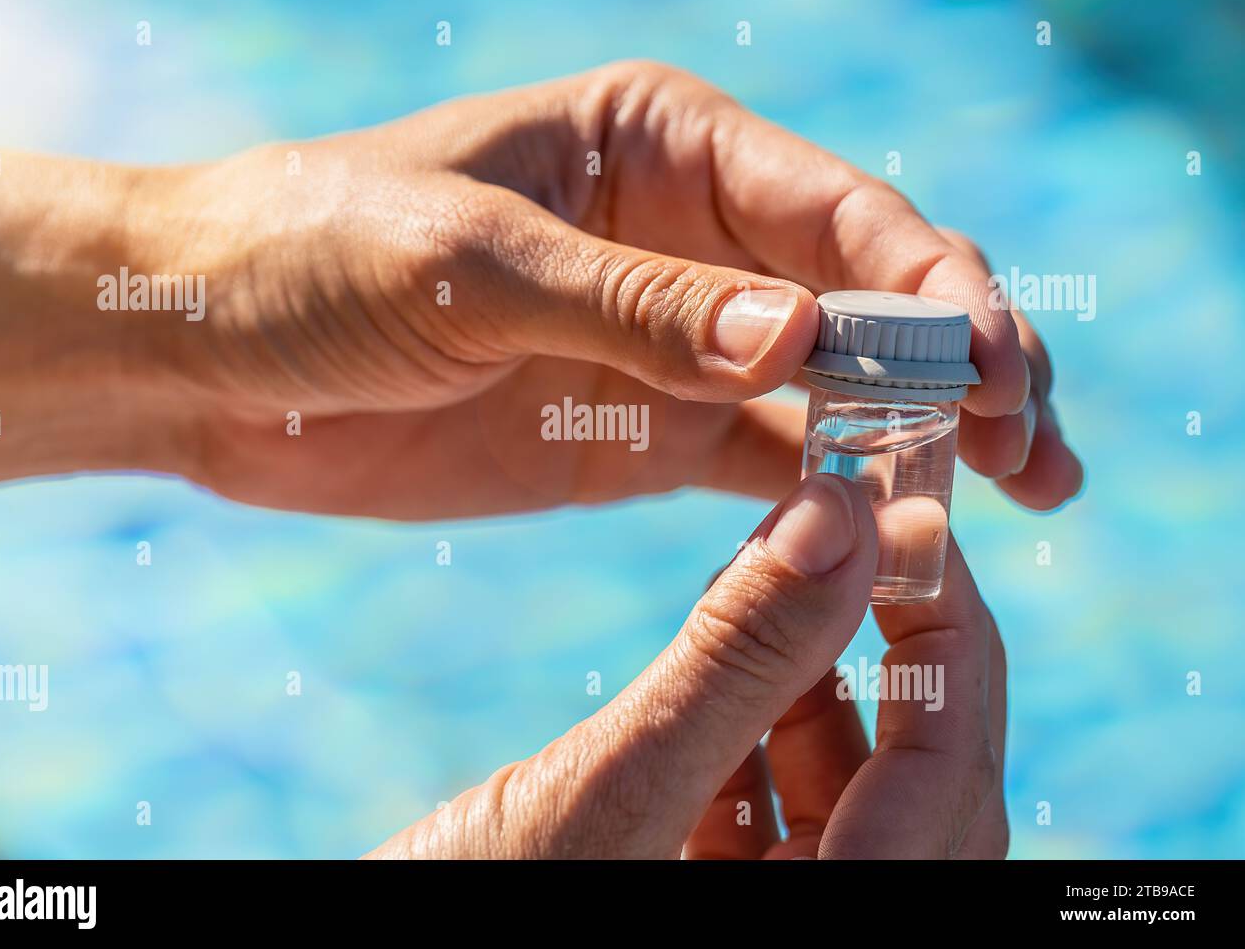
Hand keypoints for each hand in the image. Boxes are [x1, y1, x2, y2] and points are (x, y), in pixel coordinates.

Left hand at [0, 61, 1080, 514]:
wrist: (206, 356)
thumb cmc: (309, 257)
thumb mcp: (467, 266)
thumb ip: (633, 305)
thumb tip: (801, 338)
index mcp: (656, 144)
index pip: (831, 206)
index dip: (926, 280)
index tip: (987, 364)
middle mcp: (687, 236)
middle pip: (863, 291)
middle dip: (963, 358)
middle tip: (1039, 444)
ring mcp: (673, 341)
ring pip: (834, 381)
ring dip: (927, 431)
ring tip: (1021, 489)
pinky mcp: (640, 435)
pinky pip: (766, 459)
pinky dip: (835, 492)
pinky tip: (898, 530)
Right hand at [364, 474, 1007, 858]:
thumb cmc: (475, 910)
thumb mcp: (609, 793)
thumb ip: (736, 664)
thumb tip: (847, 517)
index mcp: (832, 924)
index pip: (951, 778)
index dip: (951, 638)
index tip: (909, 521)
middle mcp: (817, 920)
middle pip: (919, 783)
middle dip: (892, 646)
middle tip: (857, 529)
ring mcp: (760, 912)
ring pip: (838, 786)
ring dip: (813, 672)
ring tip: (762, 572)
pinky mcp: (695, 892)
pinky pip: (766, 804)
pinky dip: (753, 718)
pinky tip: (714, 646)